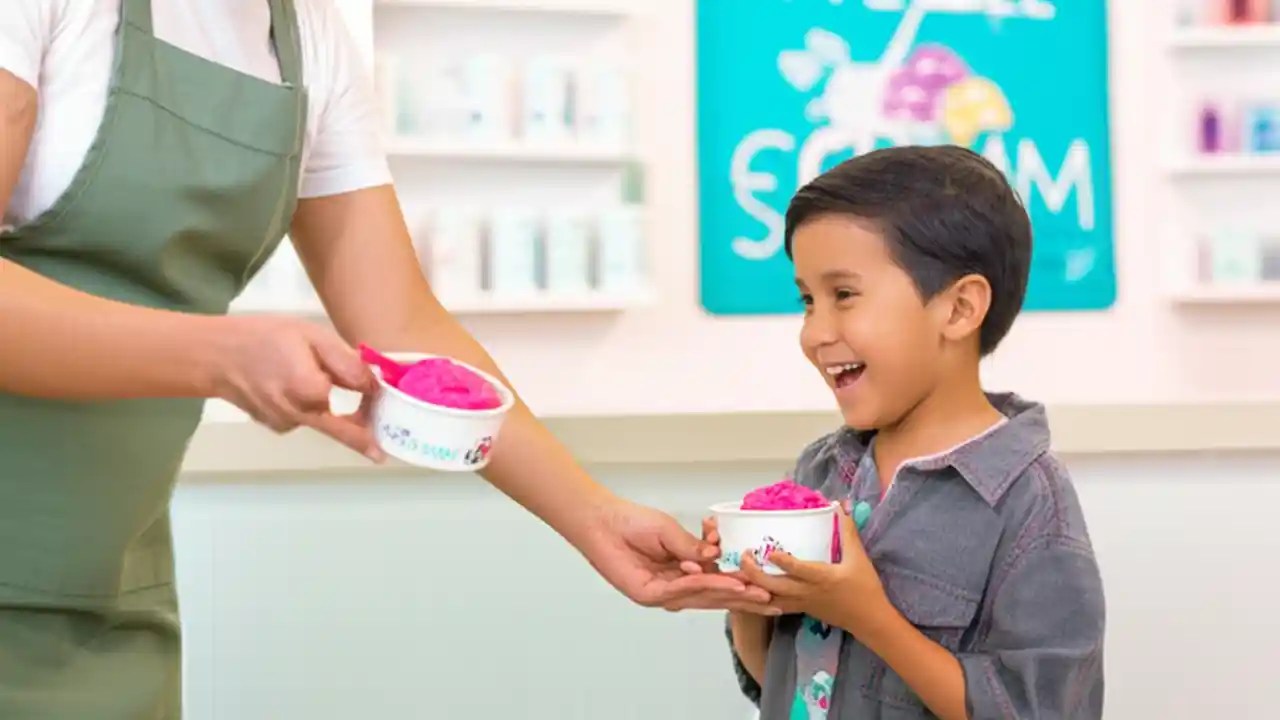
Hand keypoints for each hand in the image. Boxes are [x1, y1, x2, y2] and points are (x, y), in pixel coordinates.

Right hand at [210, 314, 383, 460]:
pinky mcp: (276, 426)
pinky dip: (308, 406)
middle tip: (382, 445)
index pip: (359, 404)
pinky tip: (291, 384)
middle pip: (344, 429)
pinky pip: (303, 417)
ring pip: (322, 419)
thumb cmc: (263, 337)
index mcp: (311, 392)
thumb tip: (373, 384)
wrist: (213, 356)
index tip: (388, 402)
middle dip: (364, 431)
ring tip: (317, 379)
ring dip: (331, 409)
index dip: (374, 401)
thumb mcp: (311, 336)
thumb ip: (345, 362)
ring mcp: (286, 425)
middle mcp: (300, 416)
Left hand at [574, 496, 770, 608]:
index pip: (715, 584)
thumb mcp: (671, 532)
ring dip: (727, 593)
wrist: (602, 520)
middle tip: (770, 600)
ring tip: (753, 591)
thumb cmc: (632, 523)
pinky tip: (720, 580)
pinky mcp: (647, 594)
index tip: (766, 586)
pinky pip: (680, 590)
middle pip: (712, 597)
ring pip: (700, 596)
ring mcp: (660, 594)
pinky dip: (702, 584)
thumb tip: (716, 556)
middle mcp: (673, 588)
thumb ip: (693, 548)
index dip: (740, 586)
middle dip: (741, 598)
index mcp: (681, 574)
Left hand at [739, 505, 891, 634]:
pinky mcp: (802, 610)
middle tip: (744, 555)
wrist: (870, 620)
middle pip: (775, 587)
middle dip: (755, 573)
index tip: (766, 550)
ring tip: (742, 570)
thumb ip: (848, 530)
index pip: (798, 569)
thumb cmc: (865, 587)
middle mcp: (807, 592)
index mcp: (822, 577)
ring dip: (754, 586)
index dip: (781, 560)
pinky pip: (777, 606)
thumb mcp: (859, 557)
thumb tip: (841, 505)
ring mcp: (802, 603)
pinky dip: (763, 598)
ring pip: (771, 599)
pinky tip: (754, 587)